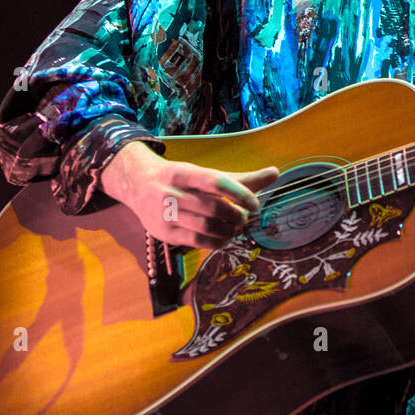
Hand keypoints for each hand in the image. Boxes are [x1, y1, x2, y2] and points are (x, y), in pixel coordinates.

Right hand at [99, 140, 277, 248]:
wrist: (137, 184)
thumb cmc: (181, 179)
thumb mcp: (206, 173)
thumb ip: (241, 178)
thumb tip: (276, 173)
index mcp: (184, 172)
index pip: (216, 182)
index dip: (239, 193)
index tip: (256, 204)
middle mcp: (172, 193)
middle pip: (213, 207)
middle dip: (235, 215)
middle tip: (245, 217)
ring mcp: (166, 215)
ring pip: (205, 227)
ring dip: (228, 230)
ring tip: (236, 227)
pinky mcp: (164, 233)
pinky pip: (196, 241)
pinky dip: (215, 242)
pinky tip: (224, 237)